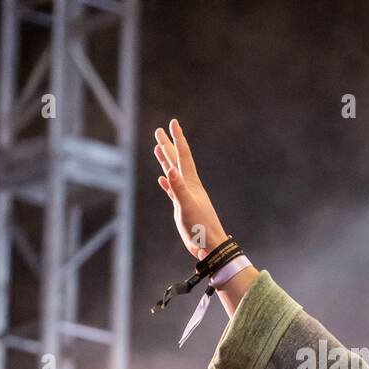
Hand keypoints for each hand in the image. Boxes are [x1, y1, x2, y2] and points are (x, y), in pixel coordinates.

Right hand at [153, 118, 227, 260]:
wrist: (210, 246)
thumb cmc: (201, 228)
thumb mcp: (187, 207)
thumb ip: (178, 189)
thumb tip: (170, 170)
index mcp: (191, 183)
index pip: (183, 155)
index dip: (177, 139)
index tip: (172, 123)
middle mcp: (189, 186)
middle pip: (176, 160)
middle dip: (168, 145)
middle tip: (158, 131)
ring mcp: (186, 196)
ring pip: (174, 173)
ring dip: (166, 160)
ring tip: (158, 148)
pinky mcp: (182, 207)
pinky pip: (173, 190)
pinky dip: (167, 182)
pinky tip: (162, 179)